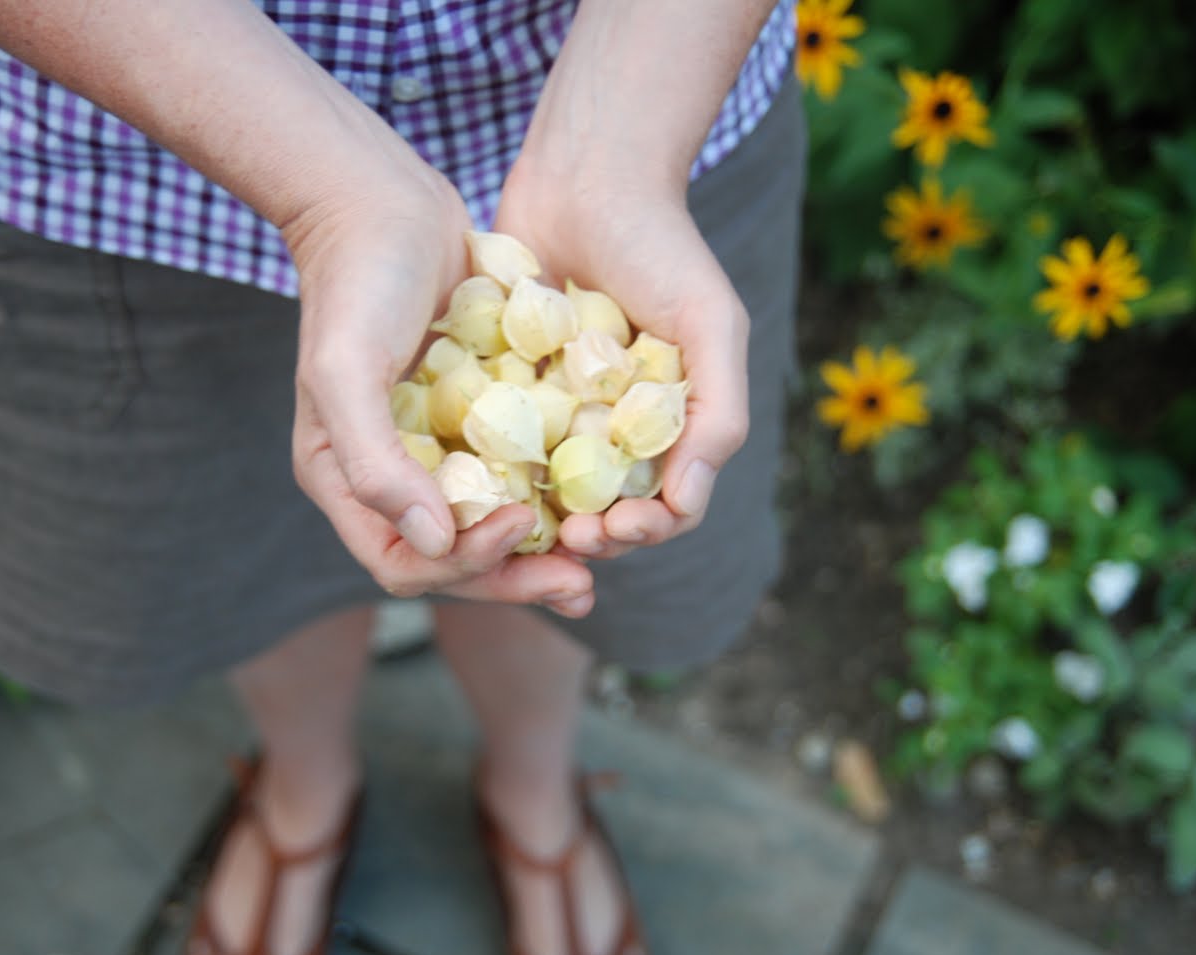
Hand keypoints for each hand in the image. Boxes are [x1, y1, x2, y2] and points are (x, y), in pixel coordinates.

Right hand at [286, 172, 595, 615]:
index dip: (466, 564)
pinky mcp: (476, 416)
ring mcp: (435, 448)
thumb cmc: (355, 282)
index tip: (520, 523)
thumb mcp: (345, 371)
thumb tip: (431, 541)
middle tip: (583, 585)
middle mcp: (389, 475)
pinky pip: (517, 473)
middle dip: (518, 577)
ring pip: (491, 525)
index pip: (404, 563)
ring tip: (600, 555)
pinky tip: (601, 495)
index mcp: (343, 479)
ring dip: (543, 549)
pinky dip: (553, 493)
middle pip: (455, 558)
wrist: (382, 199)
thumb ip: (374, 464)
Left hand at [493, 161, 749, 561]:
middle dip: (593, 535)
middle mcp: (618, 425)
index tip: (615, 529)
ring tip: (524, 520)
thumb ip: (718, 410)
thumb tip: (689, 500)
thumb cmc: (661, 246)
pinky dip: (495, 470)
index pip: (668, 505)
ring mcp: (562, 410)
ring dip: (541, 517)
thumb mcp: (711, 322)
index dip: (646, 529)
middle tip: (567, 538)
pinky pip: (500, 445)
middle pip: (607, 510)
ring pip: (550, 491)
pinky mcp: (509, 388)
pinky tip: (477, 484)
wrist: (586, 174)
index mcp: (674, 421)